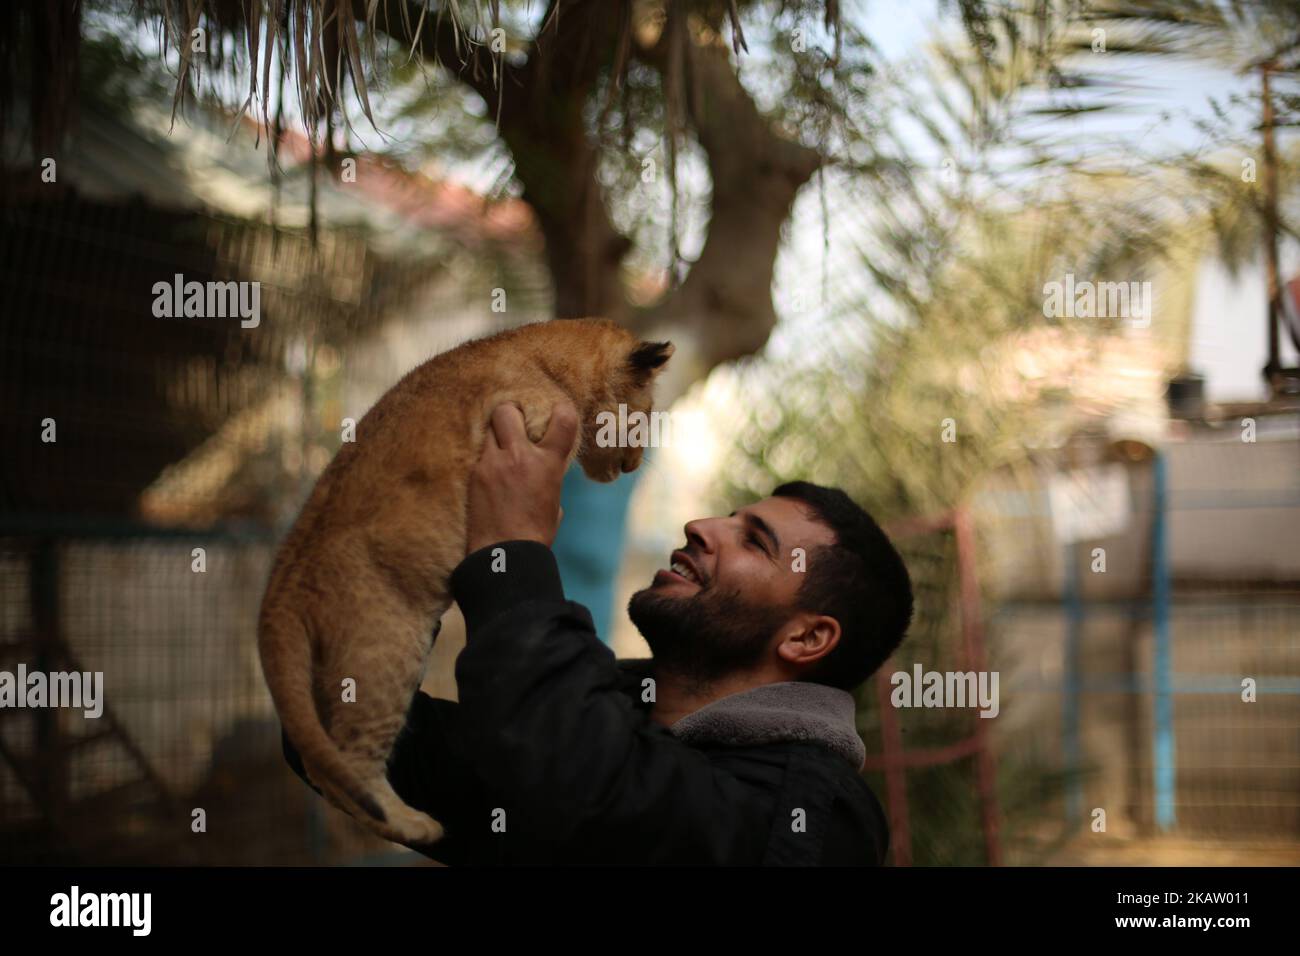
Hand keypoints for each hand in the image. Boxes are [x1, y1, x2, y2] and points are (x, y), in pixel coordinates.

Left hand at [465, 401, 578, 554]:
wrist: (505, 556)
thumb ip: (549, 483)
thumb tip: (543, 481)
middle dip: (510, 414)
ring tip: (497, 450)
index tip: (556, 412)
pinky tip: (485, 472)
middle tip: (512, 426)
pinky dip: (483, 458)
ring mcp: (493, 463)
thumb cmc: (535, 536)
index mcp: (548, 464)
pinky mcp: (474, 474)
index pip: (563, 419)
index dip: (562, 411)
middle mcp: (520, 456)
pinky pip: (477, 454)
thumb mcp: (553, 505)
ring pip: (488, 429)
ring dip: (494, 435)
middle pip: (508, 410)